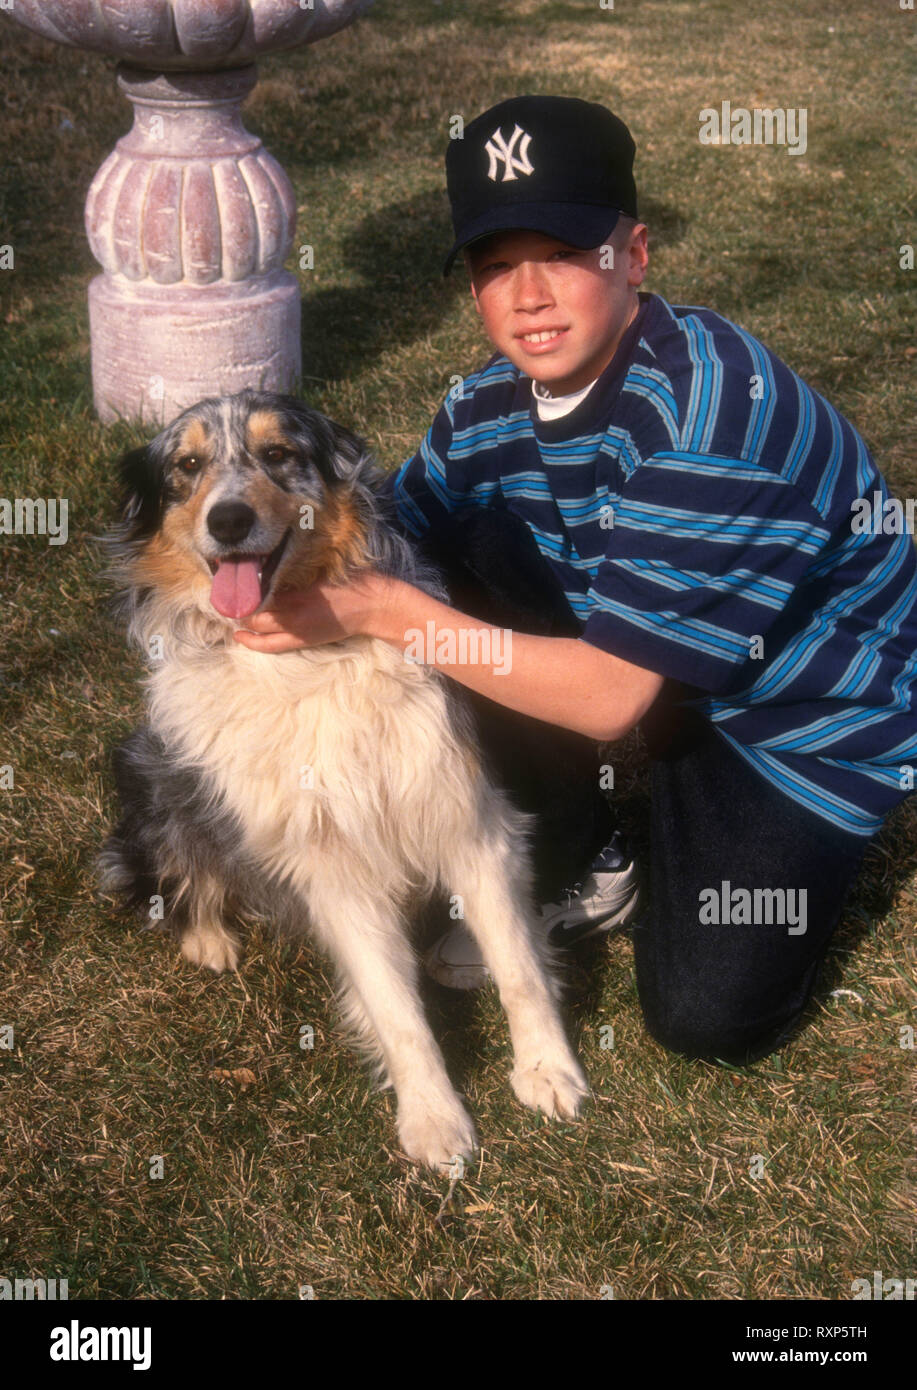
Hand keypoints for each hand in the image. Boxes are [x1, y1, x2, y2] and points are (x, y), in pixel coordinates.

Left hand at [233, 570, 397, 653]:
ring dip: (243, 619)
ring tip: (233, 609)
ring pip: (257, 627)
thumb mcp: (320, 567)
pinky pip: (270, 645)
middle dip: (238, 603)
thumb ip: (293, 568)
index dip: (241, 586)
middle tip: (227, 593)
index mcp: (297, 590)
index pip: (257, 591)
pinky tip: (239, 636)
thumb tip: (266, 566)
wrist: (373, 606)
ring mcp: (296, 630)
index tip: (230, 577)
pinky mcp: (301, 641)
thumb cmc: (350, 581)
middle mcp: (292, 612)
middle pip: (253, 610)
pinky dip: (252, 641)